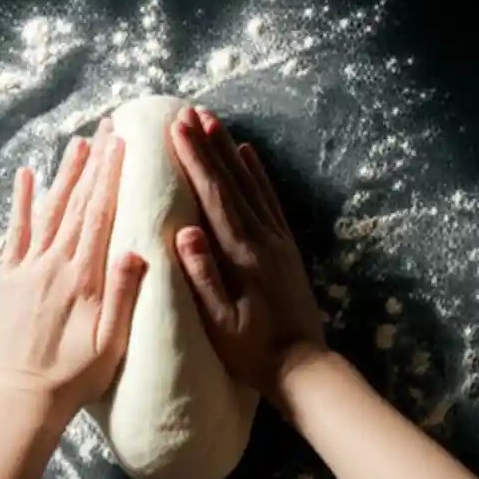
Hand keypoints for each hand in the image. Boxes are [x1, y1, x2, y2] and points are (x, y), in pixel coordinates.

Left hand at [0, 120, 147, 419]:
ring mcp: (28, 268)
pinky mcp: (10, 278)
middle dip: (94, 163)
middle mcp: (53, 264)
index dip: (111, 176)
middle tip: (108, 128)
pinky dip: (20, 202)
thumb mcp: (110, 344)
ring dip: (63, 174)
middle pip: (77, 203)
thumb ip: (123, 296)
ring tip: (77, 143)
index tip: (123, 143)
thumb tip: (138, 251)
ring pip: (49, 210)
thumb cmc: (75, 376)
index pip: (100, 214)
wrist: (24, 397)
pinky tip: (25, 176)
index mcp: (82, 277)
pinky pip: (15, 232)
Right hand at [169, 107, 325, 402]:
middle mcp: (262, 239)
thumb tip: (185, 232)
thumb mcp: (219, 324)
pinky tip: (248, 155)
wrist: (302, 366)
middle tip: (187, 112)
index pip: (213, 196)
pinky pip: (269, 200)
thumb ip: (202, 277)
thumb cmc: (252, 352)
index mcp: (241, 255)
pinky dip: (258, 174)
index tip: (175, 129)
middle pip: (231, 181)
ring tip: (213, 121)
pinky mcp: (285, 247)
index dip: (194, 160)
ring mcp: (277, 240)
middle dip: (207, 145)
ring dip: (230, 151)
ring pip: (251, 184)